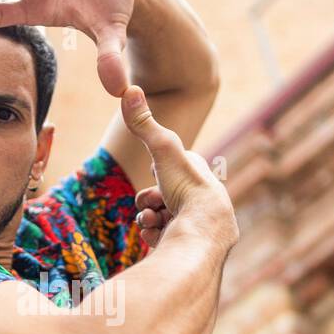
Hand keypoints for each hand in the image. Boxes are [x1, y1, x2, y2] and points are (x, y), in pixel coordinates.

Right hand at [120, 85, 238, 248]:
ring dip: (147, 218)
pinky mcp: (190, 246)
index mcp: (197, 175)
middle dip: (148, 200)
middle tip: (151, 203)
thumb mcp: (162, 149)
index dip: (157, 171)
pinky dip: (153, 236)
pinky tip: (156, 235)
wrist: (205, 232)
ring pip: (159, 218)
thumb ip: (143, 123)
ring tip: (152, 220)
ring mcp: (195, 224)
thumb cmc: (187, 187)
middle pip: (161, 196)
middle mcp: (200, 199)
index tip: (155, 173)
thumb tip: (129, 88)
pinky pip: (162, 238)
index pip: (172, 168)